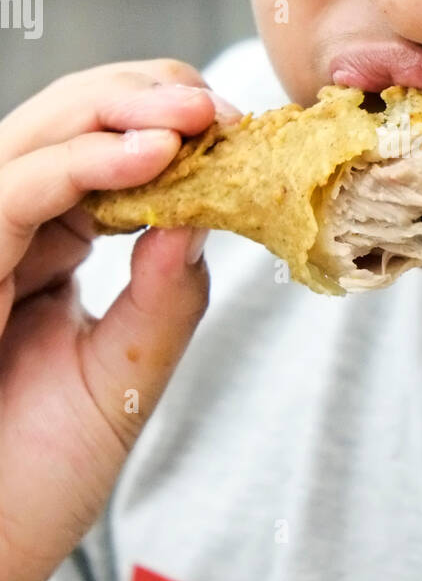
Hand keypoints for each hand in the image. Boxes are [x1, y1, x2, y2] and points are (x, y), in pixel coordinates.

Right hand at [0, 59, 240, 580]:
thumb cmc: (35, 483)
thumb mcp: (123, 380)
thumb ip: (165, 297)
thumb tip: (208, 216)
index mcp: (49, 251)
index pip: (102, 153)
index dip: (165, 125)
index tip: (239, 129)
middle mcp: (9, 237)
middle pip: (65, 124)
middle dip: (144, 97)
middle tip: (221, 104)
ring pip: (34, 136)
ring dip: (119, 112)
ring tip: (196, 113)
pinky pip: (12, 191)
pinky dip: (82, 164)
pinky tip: (154, 157)